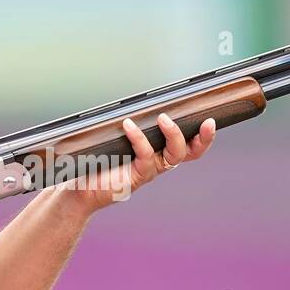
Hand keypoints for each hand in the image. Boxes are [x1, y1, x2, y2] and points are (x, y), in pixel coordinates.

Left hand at [60, 113, 216, 211]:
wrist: (79, 190)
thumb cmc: (96, 162)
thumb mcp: (114, 139)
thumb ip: (128, 125)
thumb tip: (133, 99)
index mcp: (157, 153)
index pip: (188, 146)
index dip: (203, 137)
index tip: (211, 120)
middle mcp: (157, 163)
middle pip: (190, 152)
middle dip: (203, 138)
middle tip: (207, 122)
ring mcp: (148, 171)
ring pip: (173, 154)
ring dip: (173, 134)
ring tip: (164, 118)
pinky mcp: (135, 177)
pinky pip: (145, 156)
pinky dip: (139, 138)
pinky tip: (128, 125)